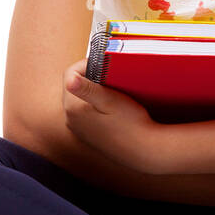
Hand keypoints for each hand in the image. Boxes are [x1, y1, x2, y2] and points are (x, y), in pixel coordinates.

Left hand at [62, 59, 163, 173]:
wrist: (144, 151)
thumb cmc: (131, 123)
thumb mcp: (110, 101)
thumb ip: (87, 89)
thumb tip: (69, 79)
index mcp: (73, 107)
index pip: (70, 74)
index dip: (87, 64)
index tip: (106, 63)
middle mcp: (70, 119)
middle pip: (74, 86)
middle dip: (90, 76)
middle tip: (111, 74)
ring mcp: (78, 128)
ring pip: (80, 99)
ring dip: (93, 90)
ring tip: (114, 88)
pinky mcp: (87, 135)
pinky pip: (86, 112)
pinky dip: (96, 105)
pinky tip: (112, 105)